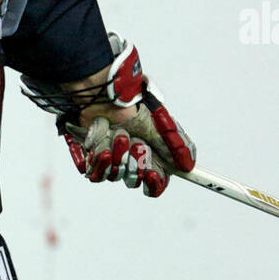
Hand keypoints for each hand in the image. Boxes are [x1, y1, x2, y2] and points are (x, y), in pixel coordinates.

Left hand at [59, 35, 195, 196]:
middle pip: (134, 180)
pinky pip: (96, 173)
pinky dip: (100, 157)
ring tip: (118, 134)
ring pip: (115, 175)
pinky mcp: (91, 159)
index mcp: (149, 157)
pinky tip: (103, 141)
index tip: (152, 174)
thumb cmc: (134, 106)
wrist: (105, 95)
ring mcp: (109, 161)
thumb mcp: (163, 124)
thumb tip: (188, 167)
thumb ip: (178, 145)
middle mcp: (129, 161)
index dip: (154, 184)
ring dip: (118, 153)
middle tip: (136, 143)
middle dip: (134, 162)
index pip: (154, 184)